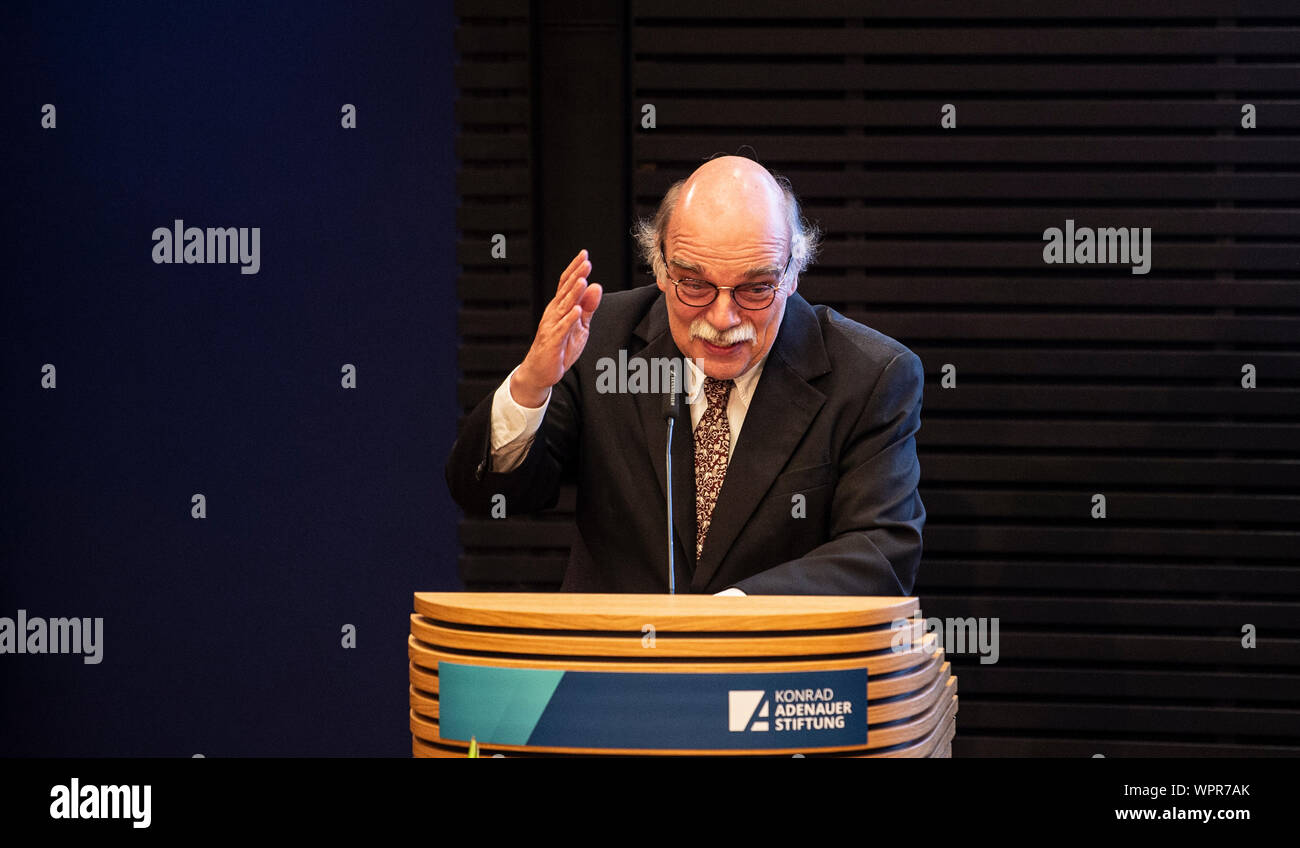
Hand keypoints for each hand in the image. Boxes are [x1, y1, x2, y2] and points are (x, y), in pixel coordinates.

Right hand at [511, 249, 602, 406]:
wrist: (541, 370)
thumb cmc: (560, 347)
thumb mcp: (580, 325)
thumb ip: (588, 307)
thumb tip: (596, 286)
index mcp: (560, 307)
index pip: (567, 284)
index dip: (575, 269)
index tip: (584, 255)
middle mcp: (554, 313)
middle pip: (565, 291)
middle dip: (576, 276)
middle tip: (586, 262)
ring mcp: (552, 326)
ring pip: (564, 307)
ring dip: (573, 294)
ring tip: (583, 280)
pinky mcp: (553, 341)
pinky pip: (562, 329)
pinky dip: (569, 319)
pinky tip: (576, 311)